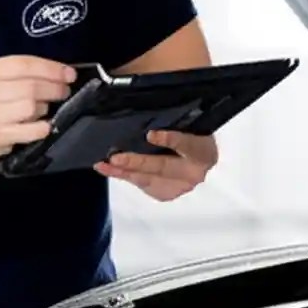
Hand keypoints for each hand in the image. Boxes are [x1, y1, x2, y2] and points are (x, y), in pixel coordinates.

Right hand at [0, 55, 75, 159]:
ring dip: (45, 108)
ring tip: (46, 108)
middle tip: (64, 91)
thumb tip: (63, 73)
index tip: (69, 74)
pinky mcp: (0, 134)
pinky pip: (31, 130)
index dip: (52, 69)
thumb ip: (28, 73)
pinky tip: (44, 125)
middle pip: (31, 87)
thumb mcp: (3, 80)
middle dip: (54, 88)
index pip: (25, 64)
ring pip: (30, 107)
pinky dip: (42, 127)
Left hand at [95, 130, 217, 201]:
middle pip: (163, 167)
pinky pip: (141, 184)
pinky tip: (108, 168)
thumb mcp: (186, 124)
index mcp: (204, 151)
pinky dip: (124, 175)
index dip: (170, 140)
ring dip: (123, 172)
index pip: (188, 145)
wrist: (194, 154)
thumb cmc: (188, 132)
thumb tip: (144, 113)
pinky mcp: (166, 194)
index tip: (150, 134)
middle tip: (116, 157)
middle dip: (138, 162)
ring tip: (103, 164)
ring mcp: (180, 186)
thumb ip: (171, 122)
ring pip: (148, 180)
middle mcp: (194, 173)